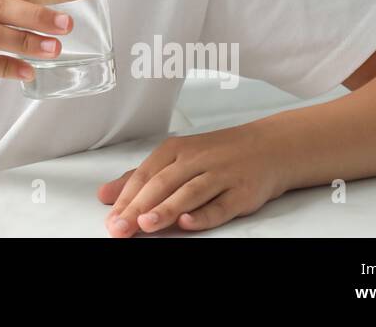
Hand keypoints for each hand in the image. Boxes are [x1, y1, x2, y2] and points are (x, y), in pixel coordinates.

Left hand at [97, 119, 287, 236]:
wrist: (269, 147)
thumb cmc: (217, 155)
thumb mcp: (176, 159)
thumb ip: (140, 178)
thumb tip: (105, 195)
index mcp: (175, 150)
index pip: (144, 176)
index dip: (125, 198)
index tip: (110, 219)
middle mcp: (195, 160)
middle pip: (161, 184)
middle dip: (138, 208)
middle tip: (120, 228)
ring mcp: (220, 175)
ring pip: (189, 193)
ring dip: (166, 209)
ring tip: (145, 225)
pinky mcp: (242, 192)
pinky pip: (221, 205)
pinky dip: (204, 215)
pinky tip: (188, 223)